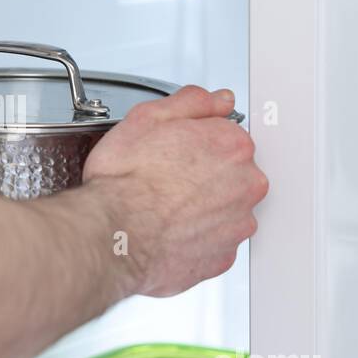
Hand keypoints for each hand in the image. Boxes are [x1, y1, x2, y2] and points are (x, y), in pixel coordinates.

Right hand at [82, 86, 267, 296]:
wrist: (113, 236)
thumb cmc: (125, 182)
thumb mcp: (148, 118)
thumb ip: (192, 102)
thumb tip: (218, 99)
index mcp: (232, 145)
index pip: (227, 135)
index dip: (197, 142)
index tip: (177, 150)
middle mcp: (245, 185)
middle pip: (231, 174)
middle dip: (204, 176)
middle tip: (166, 179)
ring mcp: (236, 224)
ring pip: (225, 210)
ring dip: (202, 209)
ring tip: (165, 209)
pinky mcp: (222, 258)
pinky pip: (214, 243)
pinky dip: (196, 238)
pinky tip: (169, 231)